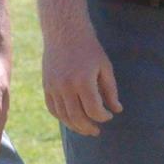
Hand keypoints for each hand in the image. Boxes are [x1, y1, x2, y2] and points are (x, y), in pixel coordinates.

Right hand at [42, 22, 120, 136]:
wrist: (65, 32)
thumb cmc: (89, 48)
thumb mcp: (105, 67)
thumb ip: (110, 90)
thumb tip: (117, 110)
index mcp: (83, 81)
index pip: (94, 110)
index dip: (103, 116)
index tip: (109, 115)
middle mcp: (66, 86)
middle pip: (77, 117)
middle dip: (88, 128)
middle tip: (96, 131)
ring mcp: (54, 87)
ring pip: (63, 116)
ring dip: (75, 126)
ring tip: (85, 129)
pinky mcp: (46, 85)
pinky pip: (52, 108)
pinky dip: (62, 117)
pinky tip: (71, 119)